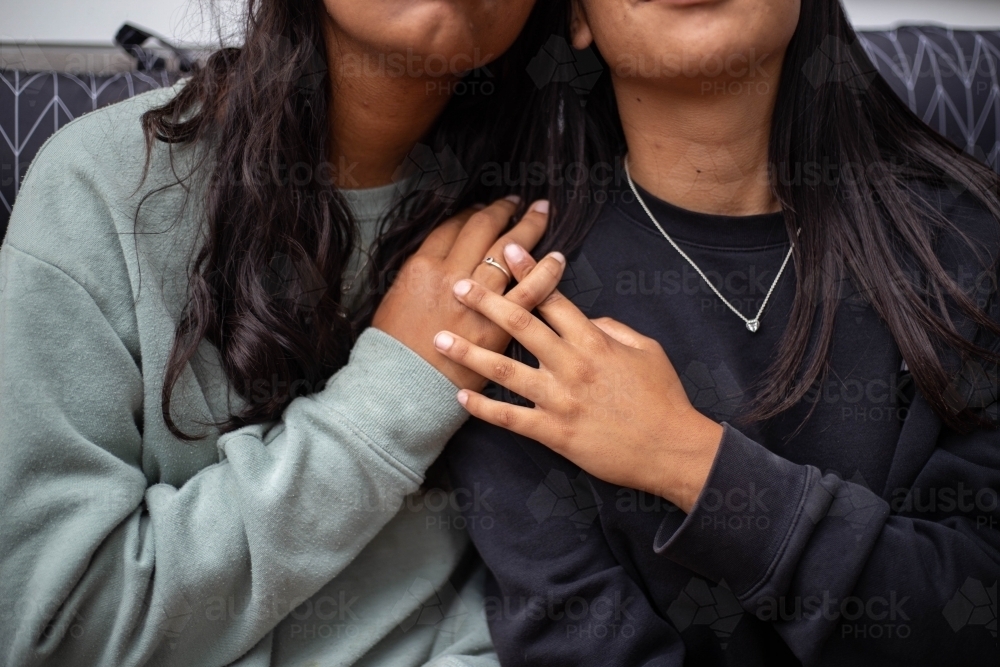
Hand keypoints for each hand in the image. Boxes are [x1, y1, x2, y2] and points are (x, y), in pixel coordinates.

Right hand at [373, 197, 566, 390]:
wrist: (401, 386)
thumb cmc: (394, 351)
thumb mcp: (394, 302)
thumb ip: (417, 278)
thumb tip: (435, 262)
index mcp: (421, 266)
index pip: (453, 227)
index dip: (472, 213)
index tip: (484, 209)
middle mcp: (449, 273)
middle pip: (482, 228)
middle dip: (502, 210)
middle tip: (518, 202)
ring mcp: (476, 299)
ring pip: (507, 250)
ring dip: (528, 228)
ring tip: (540, 213)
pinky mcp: (498, 325)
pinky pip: (529, 289)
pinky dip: (546, 270)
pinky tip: (557, 258)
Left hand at [431, 244, 723, 512]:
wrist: (671, 449)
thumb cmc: (663, 398)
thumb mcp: (647, 350)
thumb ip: (614, 328)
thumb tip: (587, 318)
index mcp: (594, 340)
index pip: (553, 298)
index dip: (528, 272)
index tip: (507, 250)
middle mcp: (572, 364)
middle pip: (521, 323)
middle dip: (487, 300)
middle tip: (459, 285)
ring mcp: (560, 399)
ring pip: (505, 369)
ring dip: (469, 352)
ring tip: (439, 338)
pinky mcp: (555, 432)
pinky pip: (511, 418)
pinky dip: (484, 409)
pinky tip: (461, 398)